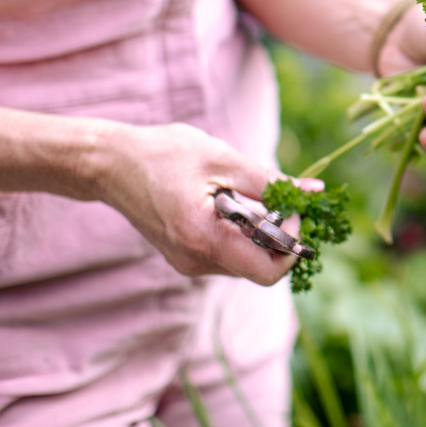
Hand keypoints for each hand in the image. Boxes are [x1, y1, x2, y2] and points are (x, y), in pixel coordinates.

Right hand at [93, 121, 319, 284]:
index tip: (292, 209)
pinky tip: (231, 202)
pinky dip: (241, 233)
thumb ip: (271, 181)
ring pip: (244, 260)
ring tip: (246, 194)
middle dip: (279, 237)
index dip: (292, 245)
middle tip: (279, 199)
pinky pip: (227, 254)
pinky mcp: (184, 255)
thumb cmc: (164, 154)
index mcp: (204, 239)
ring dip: (260, 233)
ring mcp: (187, 262)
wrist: (110, 164)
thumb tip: (315, 192)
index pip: (268, 272)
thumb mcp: (224, 160)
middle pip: (259, 267)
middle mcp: (195, 260)